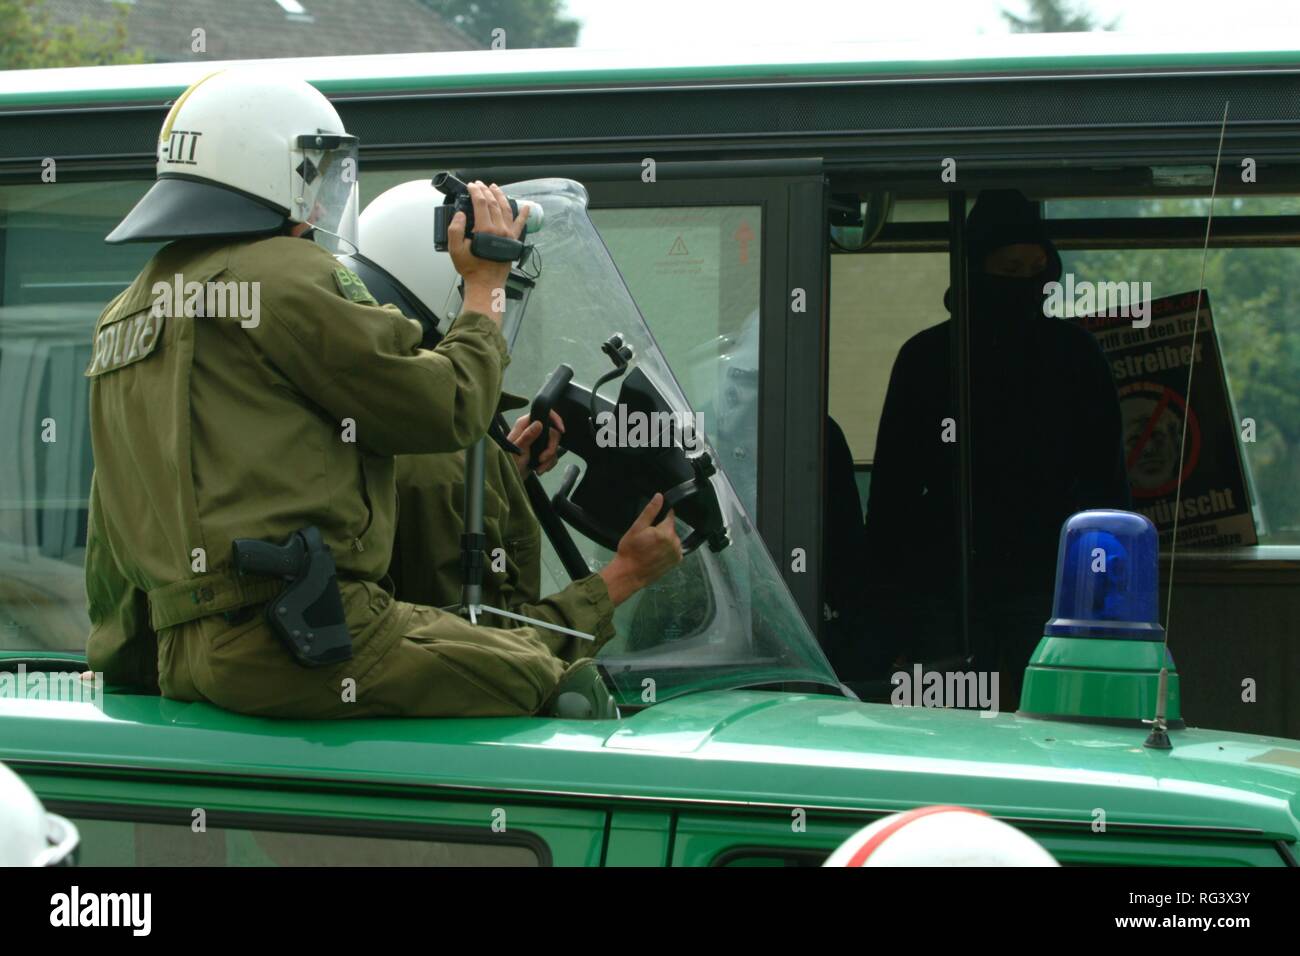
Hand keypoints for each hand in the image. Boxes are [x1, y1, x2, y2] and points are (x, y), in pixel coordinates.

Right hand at [448, 182, 529, 319]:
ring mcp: (508, 235)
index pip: (481, 203)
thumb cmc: (471, 268)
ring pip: (506, 209)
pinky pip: (520, 225)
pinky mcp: (513, 241)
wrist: (486, 284)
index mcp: (485, 230)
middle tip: (480, 184)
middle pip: (493, 203)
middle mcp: (499, 229)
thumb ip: (455, 230)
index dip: (475, 191)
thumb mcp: (455, 250)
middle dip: (486, 191)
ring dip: (500, 196)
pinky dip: (523, 215)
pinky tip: (526, 207)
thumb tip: (460, 214)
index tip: (471, 185)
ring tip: (495, 187)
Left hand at [508, 410, 562, 476]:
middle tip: (542, 458)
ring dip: (549, 459)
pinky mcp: (541, 451)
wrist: (509, 476)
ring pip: (554, 446)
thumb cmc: (508, 461)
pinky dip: (549, 464)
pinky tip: (540, 469)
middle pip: (553, 433)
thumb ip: (528, 436)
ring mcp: (538, 441)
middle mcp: (532, 430)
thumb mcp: (518, 449)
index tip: (561, 430)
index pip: (544, 414)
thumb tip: (539, 423)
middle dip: (550, 448)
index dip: (555, 419)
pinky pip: (553, 455)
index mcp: (525, 424)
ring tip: (539, 468)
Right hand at [598, 493, 682, 605]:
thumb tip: (660, 496)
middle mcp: (675, 543)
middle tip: (646, 538)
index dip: (660, 517)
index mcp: (666, 532)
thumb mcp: (636, 528)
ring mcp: (677, 553)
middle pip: (671, 528)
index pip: (669, 515)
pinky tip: (656, 554)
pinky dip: (667, 549)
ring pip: (673, 539)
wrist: (629, 574)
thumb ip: (650, 511)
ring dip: (665, 540)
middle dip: (661, 530)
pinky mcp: (676, 562)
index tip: (650, 524)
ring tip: (650, 547)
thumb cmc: (630, 550)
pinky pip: (675, 549)